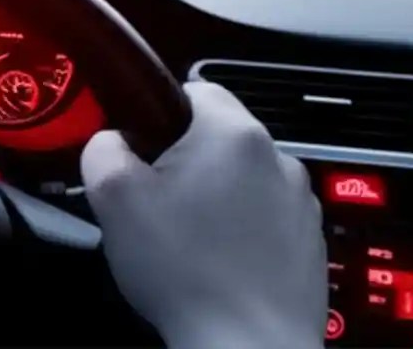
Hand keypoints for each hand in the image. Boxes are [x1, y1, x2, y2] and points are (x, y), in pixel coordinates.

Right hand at [81, 81, 326, 348]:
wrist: (247, 343)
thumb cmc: (186, 272)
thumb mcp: (113, 198)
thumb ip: (102, 149)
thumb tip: (111, 142)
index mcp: (233, 134)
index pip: (194, 88)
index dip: (159, 115)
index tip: (141, 151)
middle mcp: (278, 158)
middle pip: (218, 138)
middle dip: (186, 163)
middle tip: (155, 203)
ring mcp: (301, 202)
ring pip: (243, 180)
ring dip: (217, 198)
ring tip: (187, 241)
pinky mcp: (310, 241)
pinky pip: (266, 219)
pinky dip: (242, 233)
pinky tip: (217, 264)